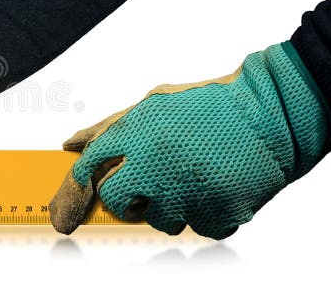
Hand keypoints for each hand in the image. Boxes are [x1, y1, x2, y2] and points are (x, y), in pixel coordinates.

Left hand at [48, 42, 328, 238]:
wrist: (267, 115)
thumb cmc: (206, 106)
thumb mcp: (150, 104)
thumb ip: (107, 128)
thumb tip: (70, 145)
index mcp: (135, 135)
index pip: (87, 171)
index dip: (72, 194)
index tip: (62, 215)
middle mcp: (154, 167)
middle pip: (117, 202)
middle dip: (126, 199)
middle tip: (148, 184)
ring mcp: (186, 195)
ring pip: (158, 220)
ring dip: (169, 205)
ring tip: (190, 175)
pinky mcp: (216, 215)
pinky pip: (197, 227)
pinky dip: (203, 213)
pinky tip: (212, 186)